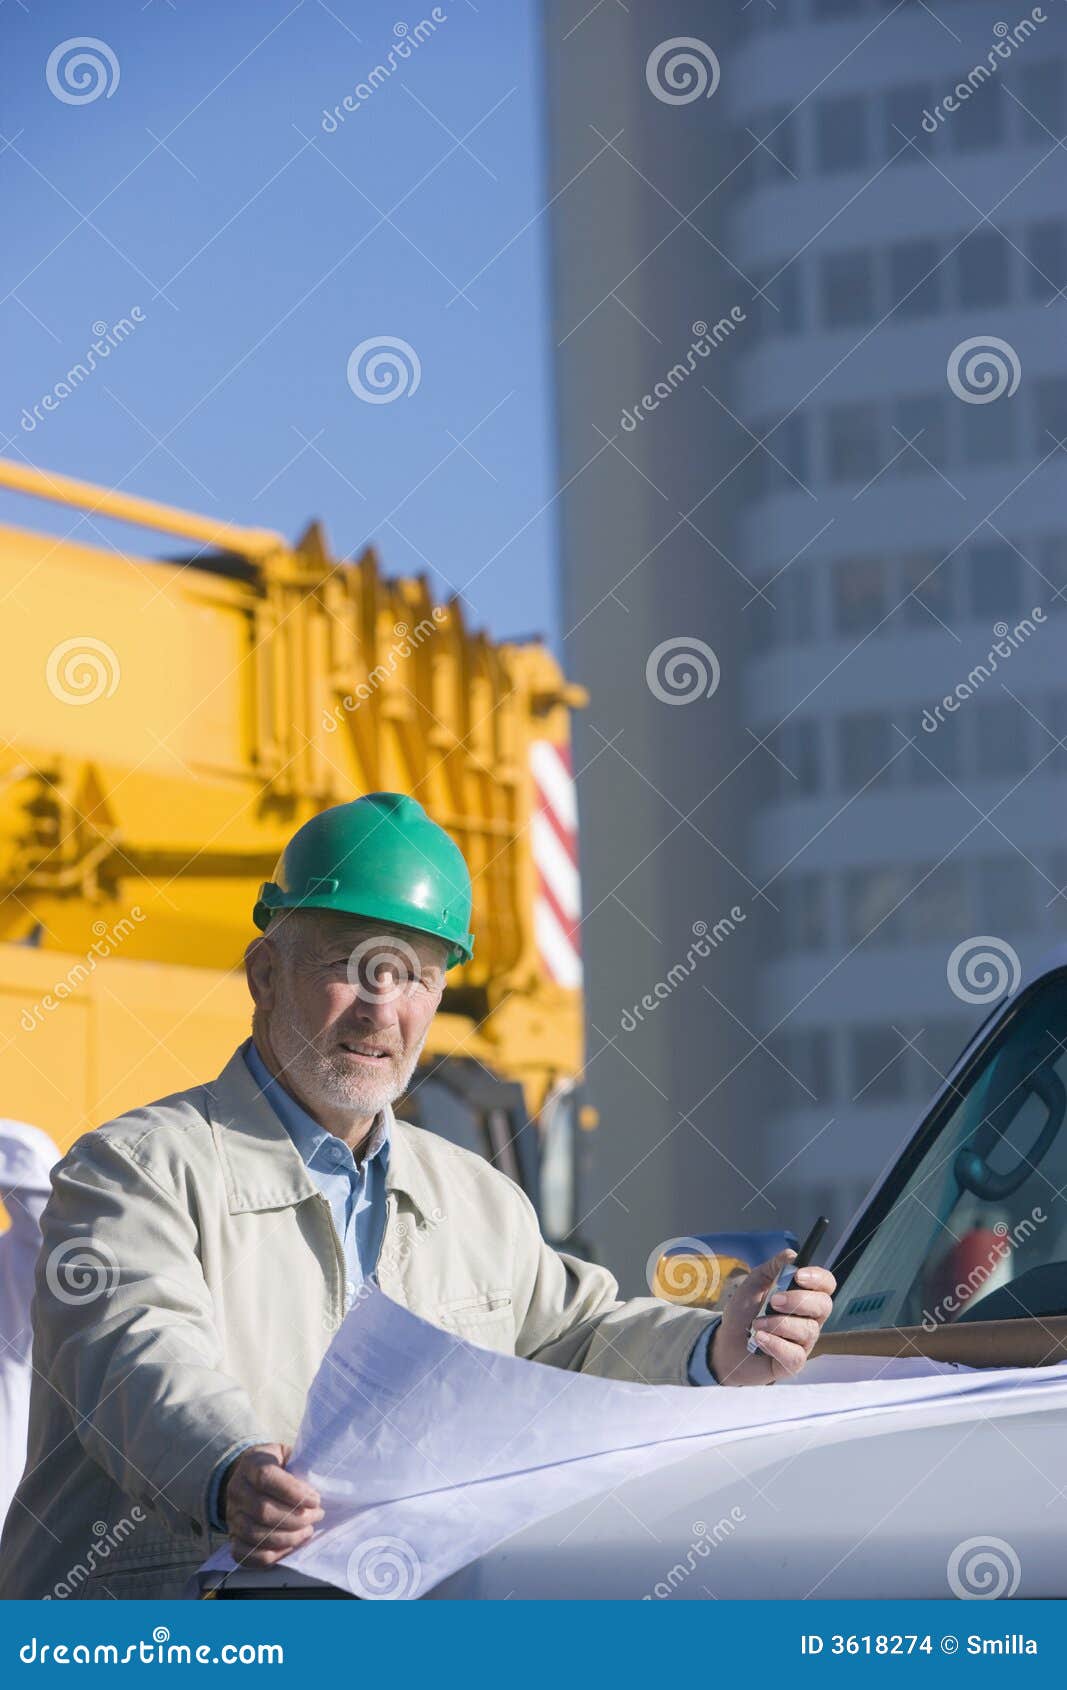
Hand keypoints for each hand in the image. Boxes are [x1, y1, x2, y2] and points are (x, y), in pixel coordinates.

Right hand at [221, 1443, 323, 1567]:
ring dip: (288, 1538)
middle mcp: (237, 1490)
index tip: (315, 1500)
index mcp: (251, 1464)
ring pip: (256, 1535)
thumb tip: (319, 1486)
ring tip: (308, 1531)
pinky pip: (246, 1554)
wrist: (251, 1476)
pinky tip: (291, 1546)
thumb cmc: (278, 1465)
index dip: (292, 1492)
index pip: (265, 1478)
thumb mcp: (288, 1454)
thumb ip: (301, 1464)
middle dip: (296, 1518)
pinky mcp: (232, 1536)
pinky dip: (271, 1555)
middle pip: (263, 1511)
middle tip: (317, 1516)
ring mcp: (232, 1515)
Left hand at [708, 1250, 835, 1385]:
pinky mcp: (793, 1363)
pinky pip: (795, 1355)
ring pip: (808, 1330)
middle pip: (824, 1305)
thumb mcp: (754, 1284)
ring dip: (779, 1324)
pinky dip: (775, 1344)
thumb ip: (773, 1268)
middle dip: (798, 1300)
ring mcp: (803, 1342)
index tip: (799, 1276)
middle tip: (774, 1301)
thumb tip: (792, 1255)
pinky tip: (760, 1339)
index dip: (818, 1278)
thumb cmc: (744, 1313)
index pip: (826, 1284)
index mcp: (803, 1296)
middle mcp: (809, 1318)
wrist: (726, 1343)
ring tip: (756, 1324)